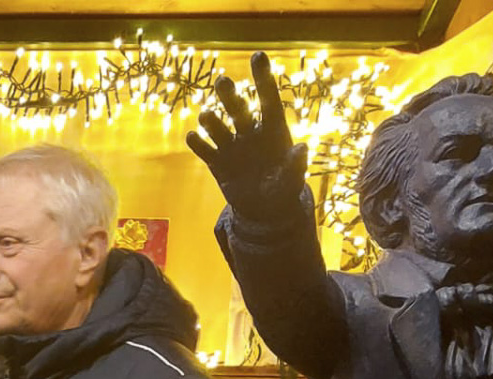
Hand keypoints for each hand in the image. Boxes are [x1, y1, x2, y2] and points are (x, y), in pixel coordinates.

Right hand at [186, 51, 306, 221]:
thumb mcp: (293, 179)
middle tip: (222, 81)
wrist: (264, 209)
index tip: (257, 55)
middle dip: (230, 96)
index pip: (268, 99)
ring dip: (211, 120)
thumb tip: (301, 149)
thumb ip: (295, 164)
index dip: (262, 78)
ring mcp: (232, 147)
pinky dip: (198, 143)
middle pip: (238, 109)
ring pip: (219, 127)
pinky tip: (192, 137)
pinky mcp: (217, 162)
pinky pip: (205, 150)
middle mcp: (250, 133)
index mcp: (273, 130)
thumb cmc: (284, 189)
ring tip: (207, 116)